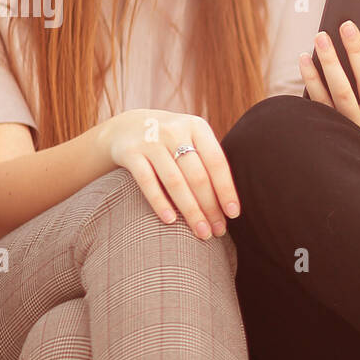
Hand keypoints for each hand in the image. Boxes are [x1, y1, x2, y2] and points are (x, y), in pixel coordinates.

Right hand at [101, 109, 239, 238]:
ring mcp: (151, 141)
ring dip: (191, 211)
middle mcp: (175, 131)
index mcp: (196, 127)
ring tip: (201, 232)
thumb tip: (230, 203)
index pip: (216, 162)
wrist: (126, 126)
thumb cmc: (171, 141)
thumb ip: (208, 161)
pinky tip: (170, 221)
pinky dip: (160, 202)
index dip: (226, 189)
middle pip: (197, 176)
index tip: (233, 214)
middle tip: (218, 231)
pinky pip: (147, 182)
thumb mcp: (191, 138)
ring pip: (175, 182)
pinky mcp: (130, 153)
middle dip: (210, 207)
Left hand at [299, 21, 359, 145]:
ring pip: (342, 92)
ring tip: (321, 38)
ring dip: (331, 62)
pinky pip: (320, 102)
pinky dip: (311, 79)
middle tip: (346, 26)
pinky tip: (305, 59)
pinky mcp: (333, 131)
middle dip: (357, 52)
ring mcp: (355, 130)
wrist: (353, 162)